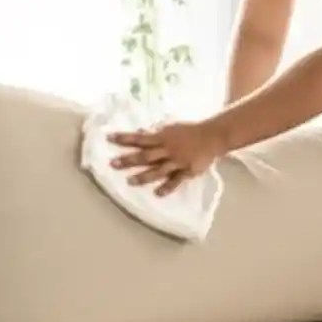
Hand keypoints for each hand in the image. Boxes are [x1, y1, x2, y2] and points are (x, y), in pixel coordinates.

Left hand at [107, 121, 226, 196]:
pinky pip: (176, 181)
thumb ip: (156, 131)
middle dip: (129, 160)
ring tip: (130, 181)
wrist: (212, 136)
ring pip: (157, 170)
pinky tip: (157, 193)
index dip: (124, 138)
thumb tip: (140, 132)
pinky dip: (167, 187)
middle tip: (113, 164)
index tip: (109, 138)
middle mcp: (167, 150)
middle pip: (145, 156)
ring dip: (143, 176)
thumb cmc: (190, 131)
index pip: (139, 138)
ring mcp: (177, 161)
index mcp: (162, 137)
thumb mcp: (171, 127)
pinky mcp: (187, 171)